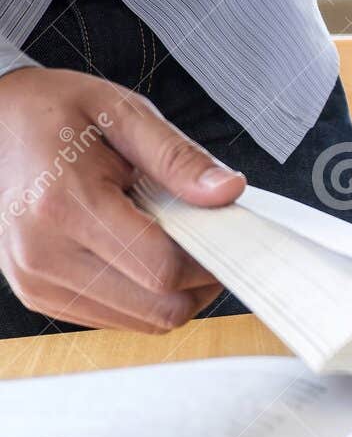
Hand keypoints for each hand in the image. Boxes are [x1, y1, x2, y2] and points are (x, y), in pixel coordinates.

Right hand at [0, 67, 244, 332]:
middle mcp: (42, 254)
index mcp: (64, 205)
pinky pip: (119, 319)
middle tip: (206, 239)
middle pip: (160, 309)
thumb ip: (179, 157)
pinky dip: (146, 297)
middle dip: (200, 282)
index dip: (210, 260)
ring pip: (145, 322)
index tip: (224, 233)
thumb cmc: (60, 113)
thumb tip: (229, 192)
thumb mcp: (124, 114)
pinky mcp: (38, 294)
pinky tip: (140, 254)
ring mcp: (36, 281)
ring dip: (176, 293)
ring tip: (170, 241)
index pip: (163, 268)